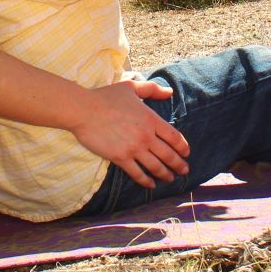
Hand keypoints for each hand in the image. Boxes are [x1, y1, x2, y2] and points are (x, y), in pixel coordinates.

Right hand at [69, 80, 190, 188]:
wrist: (83, 110)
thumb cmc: (106, 97)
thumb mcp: (131, 87)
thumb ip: (152, 89)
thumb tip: (169, 92)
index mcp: (150, 119)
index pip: (174, 137)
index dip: (183, 147)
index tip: (186, 153)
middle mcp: (146, 136)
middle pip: (168, 155)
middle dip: (179, 165)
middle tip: (184, 171)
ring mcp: (134, 148)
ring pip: (155, 166)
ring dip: (165, 174)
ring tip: (170, 178)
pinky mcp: (120, 158)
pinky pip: (137, 173)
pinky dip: (146, 180)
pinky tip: (150, 184)